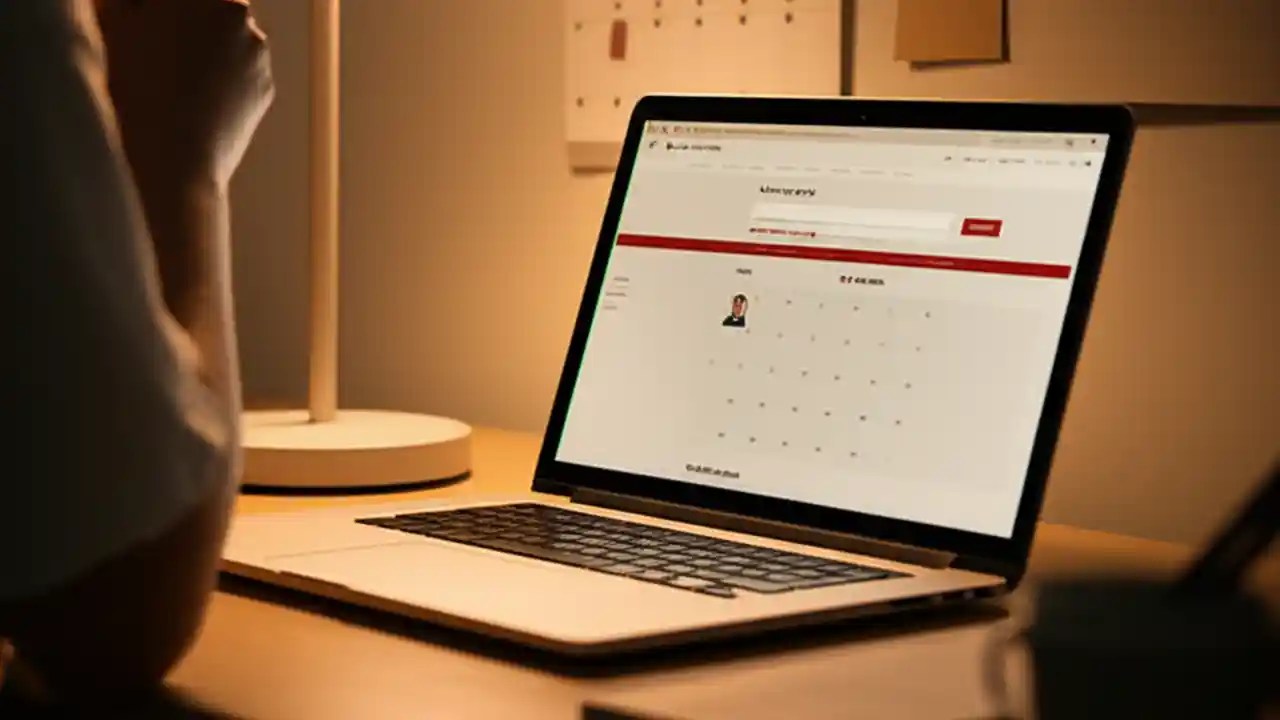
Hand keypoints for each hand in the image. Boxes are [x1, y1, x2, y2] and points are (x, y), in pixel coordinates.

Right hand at [94, 0, 274, 326]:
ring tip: (171, 81)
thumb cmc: (134, 90)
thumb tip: (139, 4)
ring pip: (224, 37)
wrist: (175, 162)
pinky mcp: (265, 84)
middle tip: (152, 50)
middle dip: (182, 21)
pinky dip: (220, 77)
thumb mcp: (113, 24)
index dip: (154, 9)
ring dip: (203, 48)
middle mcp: (239, 13)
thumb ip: (128, 0)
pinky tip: (194, 99)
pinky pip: (238, 70)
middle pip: (205, 7)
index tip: (143, 24)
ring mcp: (258, 50)